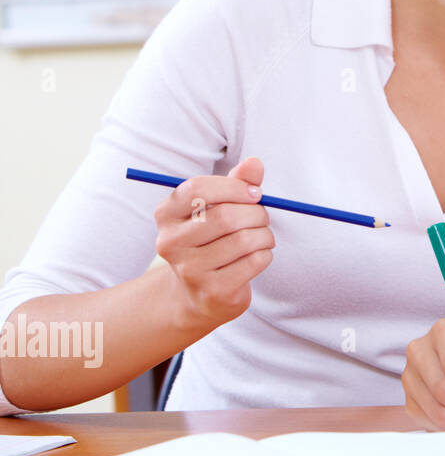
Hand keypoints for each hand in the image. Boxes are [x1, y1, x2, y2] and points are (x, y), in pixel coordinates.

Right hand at [154, 157, 272, 326]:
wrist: (201, 293)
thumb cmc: (214, 239)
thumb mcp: (220, 207)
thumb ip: (237, 183)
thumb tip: (255, 162)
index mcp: (166, 214)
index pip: (198, 189)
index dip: (235, 187)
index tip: (255, 193)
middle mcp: (170, 242)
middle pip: (225, 216)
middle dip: (256, 213)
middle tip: (263, 217)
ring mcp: (189, 270)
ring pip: (244, 240)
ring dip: (265, 235)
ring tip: (262, 237)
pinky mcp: (213, 291)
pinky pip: (254, 261)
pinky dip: (266, 254)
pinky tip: (258, 255)